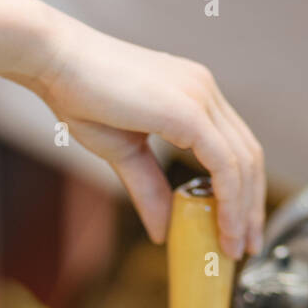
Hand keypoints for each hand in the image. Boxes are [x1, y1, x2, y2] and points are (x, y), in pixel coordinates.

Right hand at [23, 15, 264, 259]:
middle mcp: (205, 92)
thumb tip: (163, 232)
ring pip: (243, 162)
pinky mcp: (189, 111)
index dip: (244, 191)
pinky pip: (224, 163)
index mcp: (194, 95)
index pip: (236, 147)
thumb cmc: (81, 96)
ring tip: (233, 246)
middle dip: (252, 206)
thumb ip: (148, 188)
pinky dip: (229, 200)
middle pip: (249, 156)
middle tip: (246, 246)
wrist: (55, 61)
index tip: (239, 227)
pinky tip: (223, 226)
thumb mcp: (123, 153)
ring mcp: (201, 97)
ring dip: (243, 211)